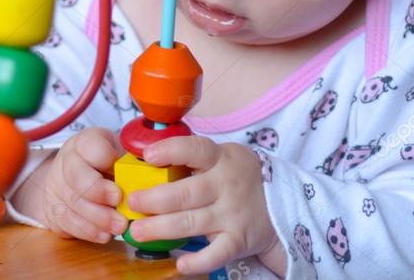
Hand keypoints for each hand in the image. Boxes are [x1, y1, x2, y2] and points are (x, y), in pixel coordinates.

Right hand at [40, 128, 128, 243]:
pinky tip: (104, 235)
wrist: (74, 179)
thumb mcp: (118, 153)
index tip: (121, 173)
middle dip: (99, 192)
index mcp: (85, 142)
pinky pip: (68, 222)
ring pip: (73, 202)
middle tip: (119, 201)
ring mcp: (57, 185)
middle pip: (76, 176)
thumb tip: (149, 177)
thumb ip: (129, 161)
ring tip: (119, 225)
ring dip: (98, 217)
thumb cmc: (105, 164)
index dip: (105, 160)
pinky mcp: (54, 210)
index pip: (90, 146)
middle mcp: (67, 161)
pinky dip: (88, 231)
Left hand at [127, 136, 280, 275]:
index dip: (171, 151)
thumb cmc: (237, 176)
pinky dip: (200, 261)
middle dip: (155, 199)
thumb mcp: (221, 157)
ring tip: (137, 231)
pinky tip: (181, 263)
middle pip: (186, 193)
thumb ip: (191, 158)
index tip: (149, 156)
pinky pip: (218, 253)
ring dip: (162, 228)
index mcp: (220, 159)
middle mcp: (226, 185)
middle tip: (132, 202)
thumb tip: (145, 160)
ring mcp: (232, 214)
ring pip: (192, 222)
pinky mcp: (238, 240)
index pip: (195, 149)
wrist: (281, 203)